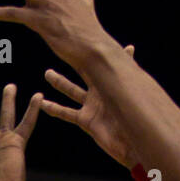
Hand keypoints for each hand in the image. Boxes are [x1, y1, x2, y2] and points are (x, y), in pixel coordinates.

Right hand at [41, 46, 137, 168]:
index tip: (92, 34)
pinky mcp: (86, 120)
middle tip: (64, 48)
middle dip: (75, 60)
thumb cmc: (137, 120)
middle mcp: (102, 90)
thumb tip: (130, 46)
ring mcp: (93, 105)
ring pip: (71, 90)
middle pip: (85, 70)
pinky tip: (41, 103)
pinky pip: (66, 113)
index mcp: (113, 81)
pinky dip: (54, 108)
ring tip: (47, 73)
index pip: (105, 59)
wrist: (133, 146)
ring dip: (59, 82)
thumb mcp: (130, 91)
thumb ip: (128, 69)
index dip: (99, 47)